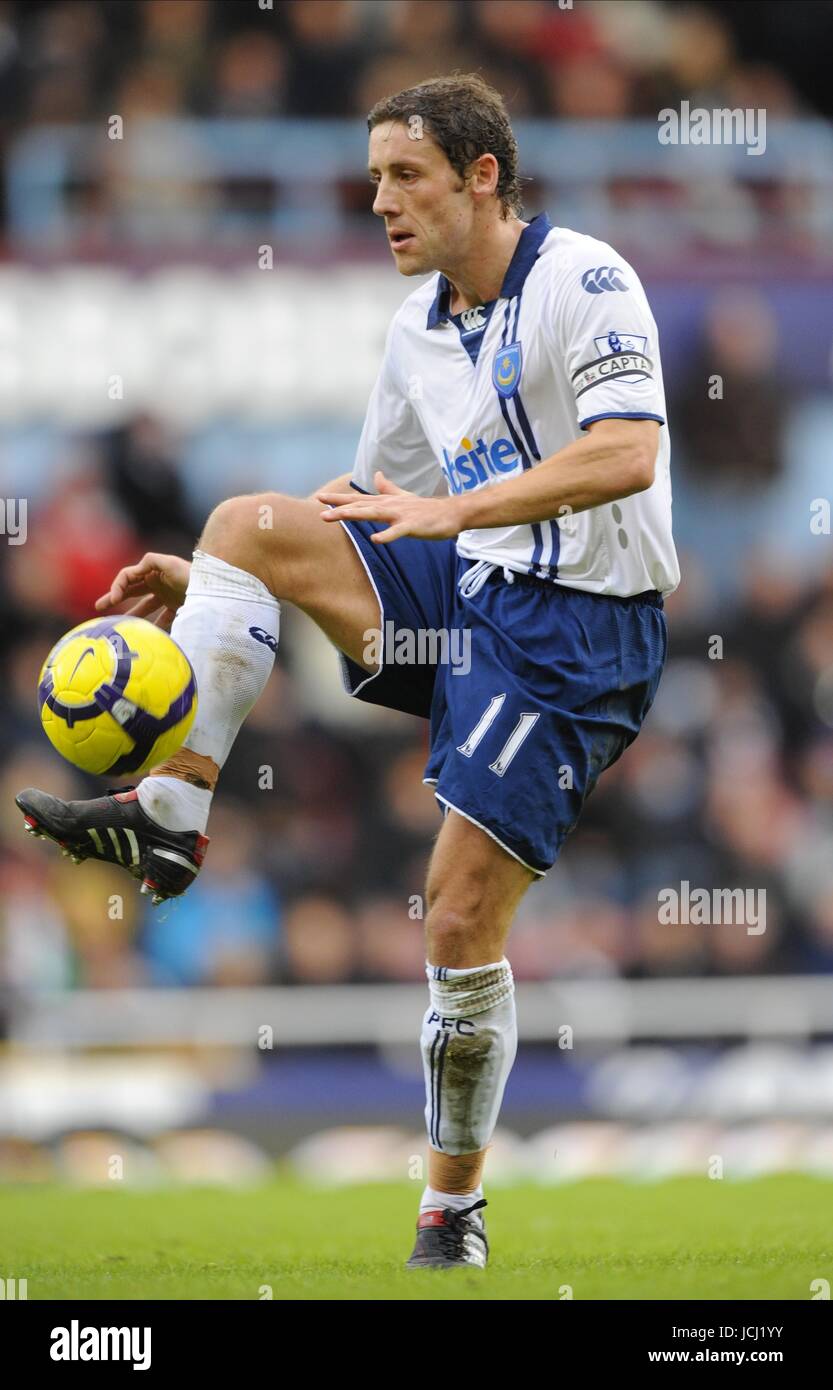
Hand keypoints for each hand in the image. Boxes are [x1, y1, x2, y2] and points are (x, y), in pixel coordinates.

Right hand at [94, 552, 191, 630]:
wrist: (217, 590)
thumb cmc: (193, 575)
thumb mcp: (170, 563)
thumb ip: (151, 561)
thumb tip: (133, 570)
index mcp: (153, 570)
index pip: (128, 577)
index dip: (118, 586)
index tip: (114, 600)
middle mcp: (158, 582)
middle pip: (132, 590)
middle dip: (115, 598)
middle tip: (99, 608)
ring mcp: (167, 595)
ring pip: (144, 606)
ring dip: (132, 615)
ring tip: (120, 626)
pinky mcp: (178, 607)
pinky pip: (161, 618)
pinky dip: (153, 626)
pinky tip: (146, 636)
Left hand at [316, 471, 463, 543]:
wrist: (450, 513)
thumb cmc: (426, 508)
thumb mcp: (404, 497)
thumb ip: (388, 488)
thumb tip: (377, 475)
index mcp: (386, 501)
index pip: (358, 500)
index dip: (339, 499)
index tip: (319, 498)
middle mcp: (390, 505)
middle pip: (360, 506)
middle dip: (339, 507)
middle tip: (320, 508)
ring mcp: (401, 515)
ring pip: (373, 514)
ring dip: (354, 514)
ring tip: (336, 517)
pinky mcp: (413, 526)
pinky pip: (398, 531)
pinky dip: (387, 535)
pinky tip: (374, 539)